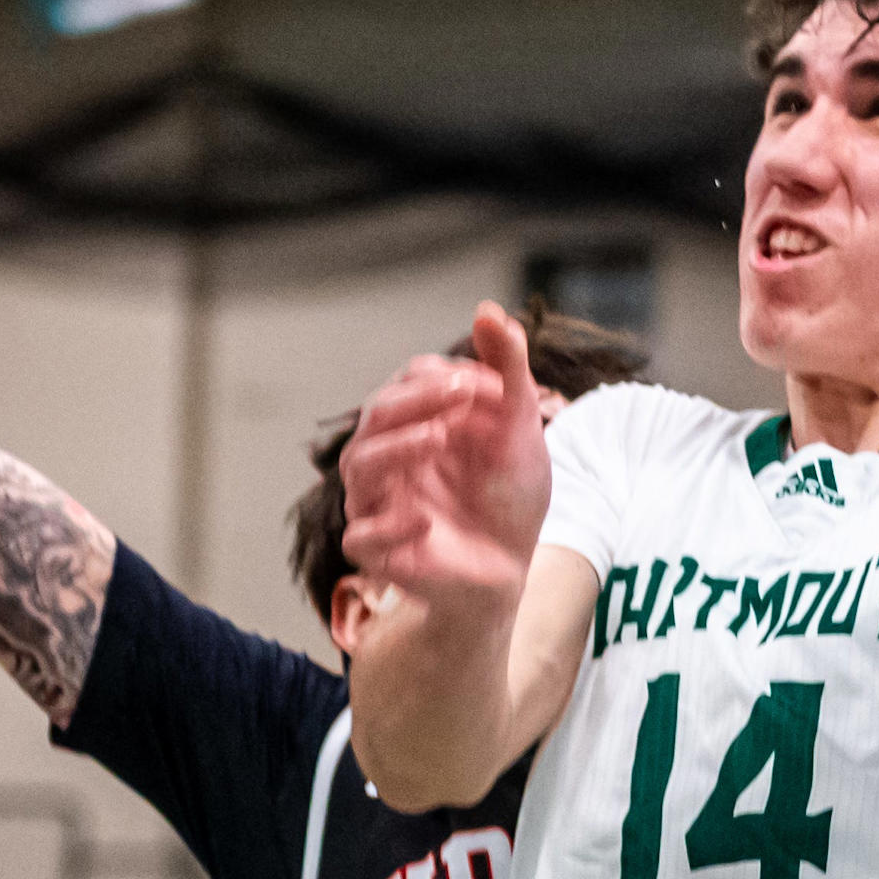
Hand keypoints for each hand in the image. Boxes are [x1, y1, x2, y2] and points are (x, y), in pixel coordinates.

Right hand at [338, 305, 551, 616]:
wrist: (509, 569)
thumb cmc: (508, 497)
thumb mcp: (520, 430)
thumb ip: (508, 370)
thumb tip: (490, 310)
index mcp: (415, 421)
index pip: (411, 380)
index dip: (448, 377)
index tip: (496, 387)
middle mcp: (387, 456)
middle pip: (378, 413)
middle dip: (418, 399)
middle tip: (463, 391)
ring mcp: (377, 502)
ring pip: (359, 465)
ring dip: (397, 448)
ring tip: (439, 439)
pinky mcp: (377, 550)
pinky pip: (360, 536)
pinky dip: (390, 527)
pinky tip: (426, 521)